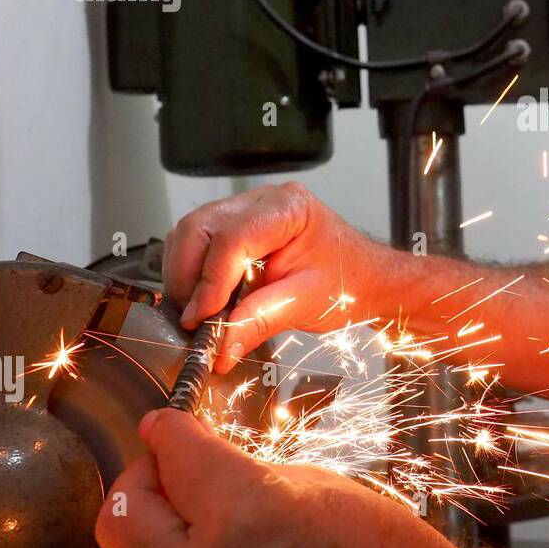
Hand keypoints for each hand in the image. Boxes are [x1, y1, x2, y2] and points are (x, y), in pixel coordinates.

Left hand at [94, 409, 522, 547]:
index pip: (172, 450)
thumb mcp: (309, 484)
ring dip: (140, 530)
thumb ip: (233, 472)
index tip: (169, 424)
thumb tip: (186, 460)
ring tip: (180, 516)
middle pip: (121, 511)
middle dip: (144, 477)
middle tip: (172, 467)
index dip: (170, 428)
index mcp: (245, 515)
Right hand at [163, 182, 366, 371]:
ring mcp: (245, 210)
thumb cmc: (346, 282)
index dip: (210, 282)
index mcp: (288, 208)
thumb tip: (219, 347)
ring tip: (201, 314)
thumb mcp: (306, 304)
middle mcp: (262, 200)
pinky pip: (196, 244)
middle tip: (194, 321)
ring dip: (184, 276)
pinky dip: (191, 274)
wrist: (364, 278)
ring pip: (189, 234)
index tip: (202, 320)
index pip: (232, 240)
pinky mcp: (235, 227)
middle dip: (187, 278)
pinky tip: (205, 301)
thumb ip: (260, 321)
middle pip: (199, 229)